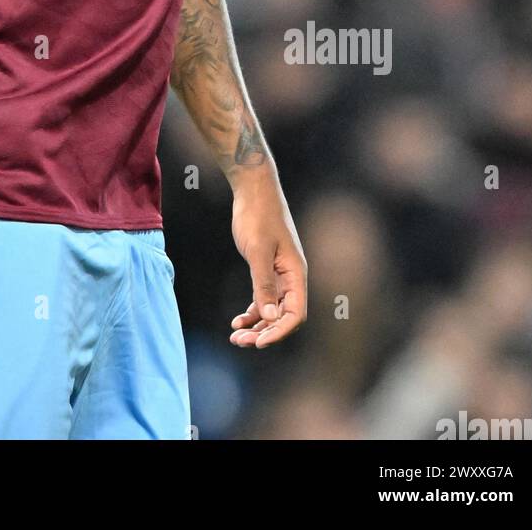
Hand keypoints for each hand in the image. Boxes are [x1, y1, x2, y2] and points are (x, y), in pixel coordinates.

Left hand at [228, 173, 306, 349]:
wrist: (253, 189)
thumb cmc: (258, 215)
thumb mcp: (258, 250)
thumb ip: (263, 283)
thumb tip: (270, 317)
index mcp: (296, 273)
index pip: (295, 314)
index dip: (279, 331)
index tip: (259, 342)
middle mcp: (291, 277)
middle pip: (283, 316)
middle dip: (264, 332)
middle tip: (239, 342)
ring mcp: (279, 273)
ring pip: (272, 310)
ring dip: (257, 325)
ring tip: (236, 337)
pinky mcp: (266, 268)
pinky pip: (263, 298)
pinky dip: (252, 311)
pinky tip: (237, 321)